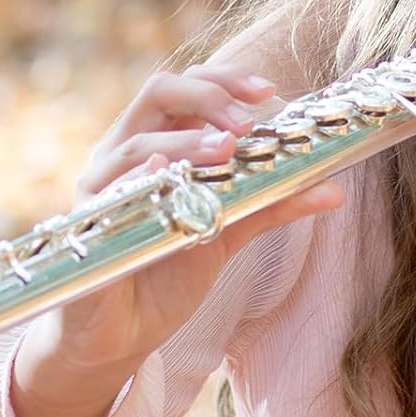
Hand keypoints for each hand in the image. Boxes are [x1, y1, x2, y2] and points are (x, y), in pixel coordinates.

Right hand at [48, 58, 343, 374]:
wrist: (120, 336)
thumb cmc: (167, 271)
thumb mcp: (227, 231)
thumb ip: (271, 204)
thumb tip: (333, 190)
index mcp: (158, 142)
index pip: (188, 87)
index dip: (226, 80)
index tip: (269, 92)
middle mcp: (124, 155)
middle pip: (158, 94)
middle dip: (207, 98)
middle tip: (247, 123)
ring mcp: (98, 189)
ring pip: (135, 144)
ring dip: (183, 143)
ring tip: (225, 150)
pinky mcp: (83, 230)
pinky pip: (105, 197)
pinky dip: (136, 181)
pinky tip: (163, 177)